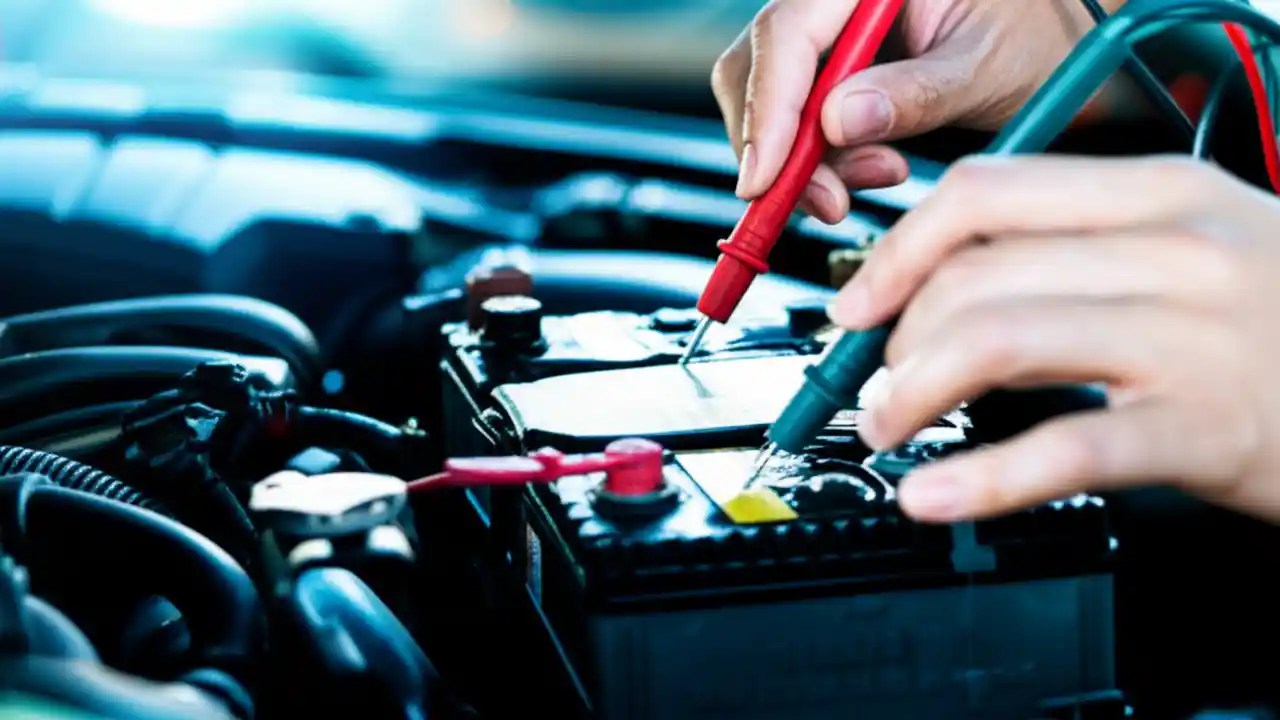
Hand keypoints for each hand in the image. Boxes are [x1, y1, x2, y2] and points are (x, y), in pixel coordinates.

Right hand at [712, 0, 1122, 223]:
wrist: (1059, 41)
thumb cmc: (1039, 34)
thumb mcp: (987, 67)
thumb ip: (915, 93)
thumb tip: (840, 122)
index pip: (787, 32)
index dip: (767, 109)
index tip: (766, 179)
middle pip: (758, 68)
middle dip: (779, 146)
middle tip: (824, 203)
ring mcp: (828, 31)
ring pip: (768, 100)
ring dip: (805, 160)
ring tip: (877, 175)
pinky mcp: (829, 69)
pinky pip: (796, 118)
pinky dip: (823, 159)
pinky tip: (875, 164)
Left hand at [828, 155, 1279, 524]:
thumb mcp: (1193, 252)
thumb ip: (1079, 254)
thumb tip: (945, 282)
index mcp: (1159, 194)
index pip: (986, 193)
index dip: (898, 250)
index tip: (862, 303)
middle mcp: (1175, 249)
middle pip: (974, 273)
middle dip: (895, 339)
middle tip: (878, 387)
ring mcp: (1196, 337)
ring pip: (996, 340)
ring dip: (910, 393)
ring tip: (890, 430)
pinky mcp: (1209, 429)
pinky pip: (1064, 447)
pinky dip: (978, 478)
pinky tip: (932, 494)